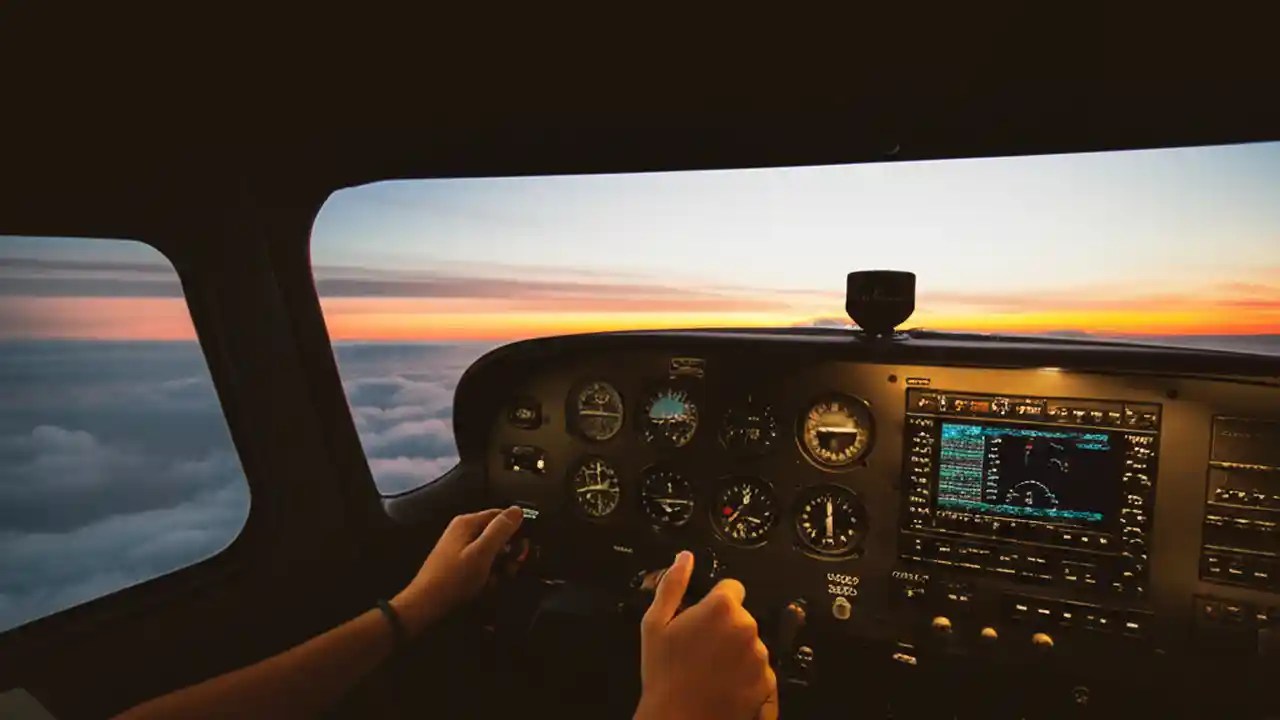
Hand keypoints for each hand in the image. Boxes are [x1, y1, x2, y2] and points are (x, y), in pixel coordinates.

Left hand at [391, 506, 523, 633]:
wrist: (426, 605)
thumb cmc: (454, 578)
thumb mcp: (482, 553)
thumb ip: (500, 530)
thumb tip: (518, 509)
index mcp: (468, 522)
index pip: (502, 515)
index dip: (516, 531)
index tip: (522, 551)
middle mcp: (463, 530)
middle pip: (497, 534)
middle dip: (507, 554)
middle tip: (509, 571)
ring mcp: (460, 547)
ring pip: (492, 551)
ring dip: (499, 567)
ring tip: (494, 582)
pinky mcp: (458, 563)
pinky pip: (482, 563)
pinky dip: (487, 574)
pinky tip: (485, 586)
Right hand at [635, 551, 776, 719]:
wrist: (678, 719)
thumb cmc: (663, 674)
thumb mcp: (655, 623)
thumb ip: (673, 584)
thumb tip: (685, 558)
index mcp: (721, 608)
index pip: (731, 588)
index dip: (715, 602)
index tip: (703, 617)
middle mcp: (746, 628)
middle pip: (741, 617)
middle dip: (725, 628)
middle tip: (701, 647)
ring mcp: (759, 657)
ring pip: (751, 644)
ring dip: (736, 651)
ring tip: (710, 669)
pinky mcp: (767, 682)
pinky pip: (759, 670)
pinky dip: (746, 675)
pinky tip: (723, 684)